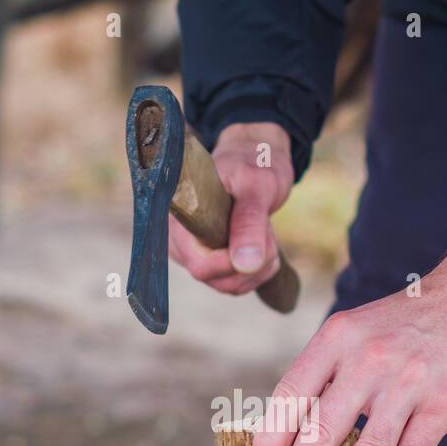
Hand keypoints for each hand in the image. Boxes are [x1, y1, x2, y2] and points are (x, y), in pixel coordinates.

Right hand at [168, 121, 293, 294]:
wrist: (254, 159)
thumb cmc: (252, 165)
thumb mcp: (256, 186)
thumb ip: (249, 223)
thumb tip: (245, 265)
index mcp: (181, 219)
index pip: (200, 265)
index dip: (233, 261)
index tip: (259, 236)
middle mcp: (180, 241)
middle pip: (215, 280)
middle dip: (251, 261)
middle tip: (265, 228)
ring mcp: (194, 254)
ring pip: (229, 286)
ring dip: (259, 266)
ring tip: (265, 231)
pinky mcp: (210, 262)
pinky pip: (236, 283)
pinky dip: (258, 270)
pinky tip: (262, 243)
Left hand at [250, 222, 446, 445]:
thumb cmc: (404, 324)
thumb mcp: (356, 330)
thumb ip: (326, 374)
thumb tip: (292, 437)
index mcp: (337, 338)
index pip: (292, 395)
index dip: (271, 438)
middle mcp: (369, 360)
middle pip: (322, 431)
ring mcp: (408, 384)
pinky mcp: (443, 406)